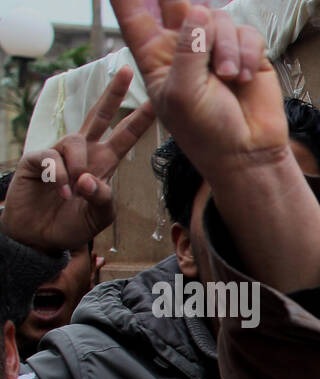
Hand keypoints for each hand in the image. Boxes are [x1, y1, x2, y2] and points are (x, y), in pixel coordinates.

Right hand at [0, 66, 153, 253]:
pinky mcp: (37, 160)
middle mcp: (83, 153)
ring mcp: (58, 153)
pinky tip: (63, 193)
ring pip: (76, 142)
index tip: (155, 100)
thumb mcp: (100, 215)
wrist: (40, 238)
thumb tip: (88, 179)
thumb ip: (103, 197)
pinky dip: (60, 177)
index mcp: (104, 163)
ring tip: (76, 193)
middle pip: (99, 116)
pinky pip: (53, 158)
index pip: (125, 136)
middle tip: (124, 71)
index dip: (139, 119)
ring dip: (79, 167)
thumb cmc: (72, 225)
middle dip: (112, 94)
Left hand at [112, 0, 286, 188]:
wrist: (248, 154)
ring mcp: (215, 48)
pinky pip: (246, 32)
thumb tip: (201, 11)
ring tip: (229, 77)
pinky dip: (247, 53)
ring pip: (217, 18)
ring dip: (226, 47)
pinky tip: (245, 77)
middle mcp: (184, 47)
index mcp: (155, 56)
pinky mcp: (246, 54)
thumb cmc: (206, 132)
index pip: (133, 14)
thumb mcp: (182, 93)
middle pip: (175, 1)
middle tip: (192, 11)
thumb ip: (187, 49)